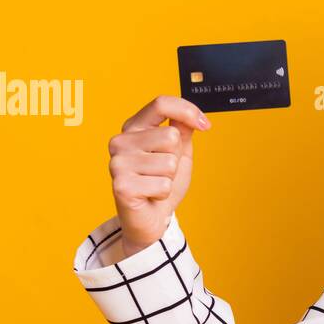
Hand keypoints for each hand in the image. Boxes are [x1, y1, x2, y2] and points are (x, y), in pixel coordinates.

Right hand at [107, 96, 211, 256]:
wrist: (151, 218)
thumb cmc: (162, 183)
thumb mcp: (179, 153)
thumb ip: (183, 130)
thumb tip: (192, 115)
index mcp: (133, 127)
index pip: (161, 104)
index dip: (187, 111)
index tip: (205, 125)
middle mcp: (121, 142)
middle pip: (170, 136)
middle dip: (176, 158)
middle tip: (163, 172)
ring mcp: (118, 163)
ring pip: (169, 162)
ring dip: (170, 178)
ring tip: (156, 184)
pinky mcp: (122, 186)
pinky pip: (163, 184)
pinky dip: (164, 194)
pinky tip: (151, 196)